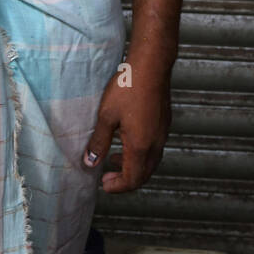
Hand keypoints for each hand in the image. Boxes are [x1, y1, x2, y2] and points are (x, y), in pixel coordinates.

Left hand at [81, 62, 171, 192]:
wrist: (151, 65)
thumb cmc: (128, 88)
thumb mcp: (106, 116)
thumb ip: (99, 142)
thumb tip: (90, 162)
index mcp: (141, 146)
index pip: (132, 180)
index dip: (117, 187)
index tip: (104, 184)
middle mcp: (156, 144)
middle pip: (143, 175)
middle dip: (125, 180)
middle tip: (107, 176)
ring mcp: (162, 133)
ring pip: (150, 162)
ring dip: (133, 166)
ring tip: (114, 158)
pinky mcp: (164, 123)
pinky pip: (154, 148)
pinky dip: (141, 153)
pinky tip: (127, 140)